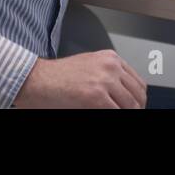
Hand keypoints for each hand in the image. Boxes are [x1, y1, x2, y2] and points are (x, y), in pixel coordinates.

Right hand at [13, 50, 147, 108]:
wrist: (36, 79)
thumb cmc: (56, 76)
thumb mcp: (89, 67)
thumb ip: (108, 77)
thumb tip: (123, 95)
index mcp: (111, 59)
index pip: (137, 83)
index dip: (138, 100)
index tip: (136, 107)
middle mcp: (111, 67)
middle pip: (137, 95)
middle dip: (135, 108)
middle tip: (130, 114)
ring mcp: (104, 81)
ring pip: (130, 105)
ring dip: (127, 112)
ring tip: (118, 115)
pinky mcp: (95, 96)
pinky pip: (116, 112)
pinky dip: (116, 115)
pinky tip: (105, 114)